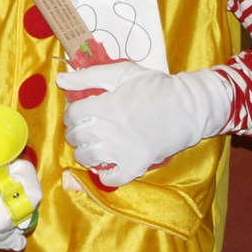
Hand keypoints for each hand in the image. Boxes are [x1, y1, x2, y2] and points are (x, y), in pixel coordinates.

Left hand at [57, 64, 230, 187]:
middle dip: (76, 131)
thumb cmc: (157, 87)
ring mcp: (123, 151)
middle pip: (76, 136)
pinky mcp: (136, 166)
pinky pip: (109, 179)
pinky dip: (103, 174)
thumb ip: (90, 75)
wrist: (190, 108)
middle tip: (86, 128)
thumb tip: (61, 80)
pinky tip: (107, 164)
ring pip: (86, 158)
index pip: (73, 114)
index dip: (72, 112)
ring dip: (84, 151)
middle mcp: (111, 130)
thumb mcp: (124, 72)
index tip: (80, 112)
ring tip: (93, 145)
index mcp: (107, 106)